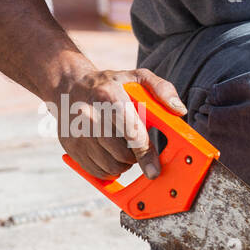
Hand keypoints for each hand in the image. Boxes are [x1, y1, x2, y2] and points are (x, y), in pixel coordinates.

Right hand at [49, 66, 185, 179]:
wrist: (70, 87)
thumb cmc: (111, 85)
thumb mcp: (138, 77)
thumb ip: (163, 90)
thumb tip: (179, 110)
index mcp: (109, 95)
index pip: (131, 133)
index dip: (145, 154)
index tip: (154, 170)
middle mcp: (90, 115)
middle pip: (122, 154)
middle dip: (136, 156)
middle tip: (136, 144)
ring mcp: (77, 132)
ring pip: (111, 166)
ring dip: (123, 163)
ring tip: (122, 145)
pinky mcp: (70, 147)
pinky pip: (97, 171)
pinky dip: (109, 169)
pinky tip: (109, 152)